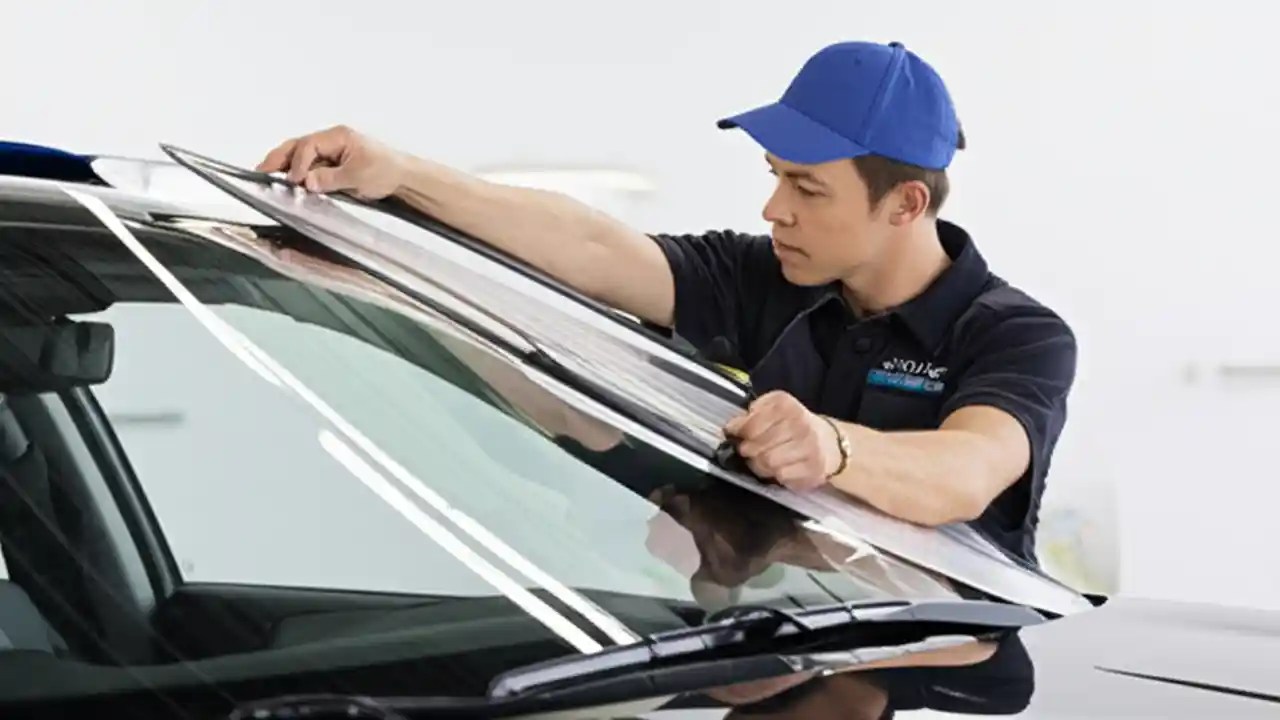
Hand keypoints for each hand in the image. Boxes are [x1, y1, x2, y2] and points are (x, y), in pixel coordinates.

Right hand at [257, 125, 407, 198]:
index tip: (294, 180)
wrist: (404, 179)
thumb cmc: (387, 170)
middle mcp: (332, 142)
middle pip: (298, 146)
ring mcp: (331, 154)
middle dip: (279, 158)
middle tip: (261, 171)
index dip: (298, 163)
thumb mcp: (359, 175)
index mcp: (339, 137)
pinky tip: (290, 184)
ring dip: (286, 166)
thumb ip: (331, 179)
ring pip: (301, 157)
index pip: (309, 145)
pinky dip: (299, 175)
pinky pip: (310, 169)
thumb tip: (308, 182)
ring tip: (268, 176)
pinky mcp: (333, 167)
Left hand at [722, 391, 841, 490]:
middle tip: (750, 451)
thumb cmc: (795, 425)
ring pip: (768, 463)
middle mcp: (800, 424)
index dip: (739, 433)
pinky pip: (782, 477)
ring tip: (764, 460)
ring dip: (760, 465)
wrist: (830, 443)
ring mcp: (809, 447)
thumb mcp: (774, 408)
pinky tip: (780, 468)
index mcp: (786, 405)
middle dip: (748, 451)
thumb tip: (732, 427)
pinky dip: (776, 475)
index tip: (736, 435)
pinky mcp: (814, 469)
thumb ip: (751, 415)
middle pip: (757, 446)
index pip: (751, 425)